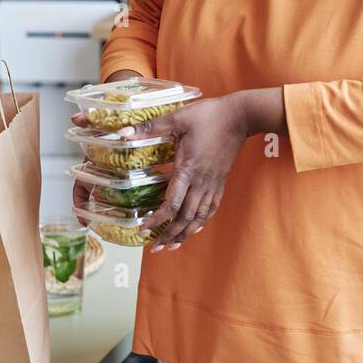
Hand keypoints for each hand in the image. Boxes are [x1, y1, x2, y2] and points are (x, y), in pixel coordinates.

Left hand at [120, 94, 251, 251]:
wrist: (240, 116)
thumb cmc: (209, 115)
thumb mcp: (177, 118)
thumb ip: (150, 127)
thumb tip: (122, 133)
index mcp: (188, 169)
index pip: (173, 203)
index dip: (158, 219)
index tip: (144, 228)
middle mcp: (201, 181)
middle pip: (186, 217)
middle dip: (169, 234)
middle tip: (154, 247)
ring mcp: (213, 183)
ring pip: (199, 217)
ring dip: (185, 233)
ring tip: (172, 246)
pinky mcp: (220, 181)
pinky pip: (211, 207)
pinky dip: (202, 221)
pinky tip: (196, 228)